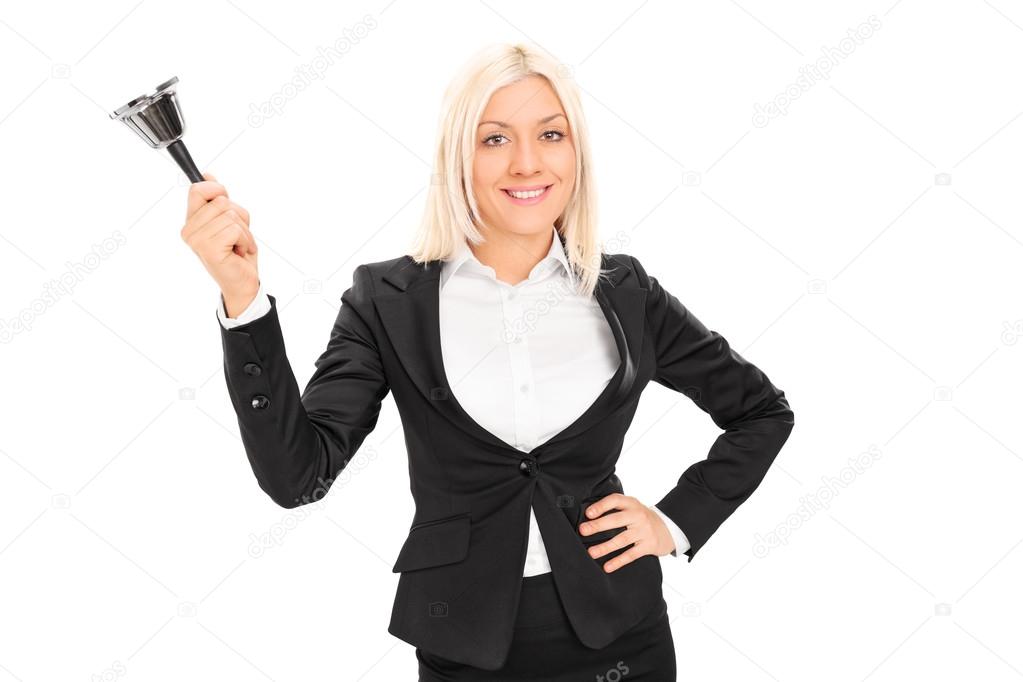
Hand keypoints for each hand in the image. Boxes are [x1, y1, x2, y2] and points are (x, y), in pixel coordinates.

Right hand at [180, 172, 258, 312]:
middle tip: (236, 237)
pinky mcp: (209, 249)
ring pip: (231, 215)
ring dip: (244, 231)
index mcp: (191, 222)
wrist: (242, 283)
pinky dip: (246, 240)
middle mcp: (189, 231)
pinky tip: (239, 252)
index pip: (197, 189)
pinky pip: (236, 229)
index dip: (216, 189)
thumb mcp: (228, 221)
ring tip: (238, 246)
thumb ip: (217, 200)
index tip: (225, 198)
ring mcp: (197, 240)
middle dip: (239, 218)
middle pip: (222, 201)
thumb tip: (207, 175)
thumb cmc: (236, 253)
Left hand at [578, 494, 675, 572]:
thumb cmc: (642, 518)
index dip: (601, 505)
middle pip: (615, 520)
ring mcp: (644, 531)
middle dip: (598, 526)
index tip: (588, 513)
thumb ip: (616, 509)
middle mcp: (638, 516)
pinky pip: (631, 554)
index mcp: (631, 504)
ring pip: (621, 539)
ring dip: (605, 547)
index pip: (615, 500)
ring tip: (591, 552)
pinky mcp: (649, 546)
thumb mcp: (632, 508)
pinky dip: (618, 561)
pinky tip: (607, 566)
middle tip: (583, 531)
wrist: (669, 528)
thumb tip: (589, 517)